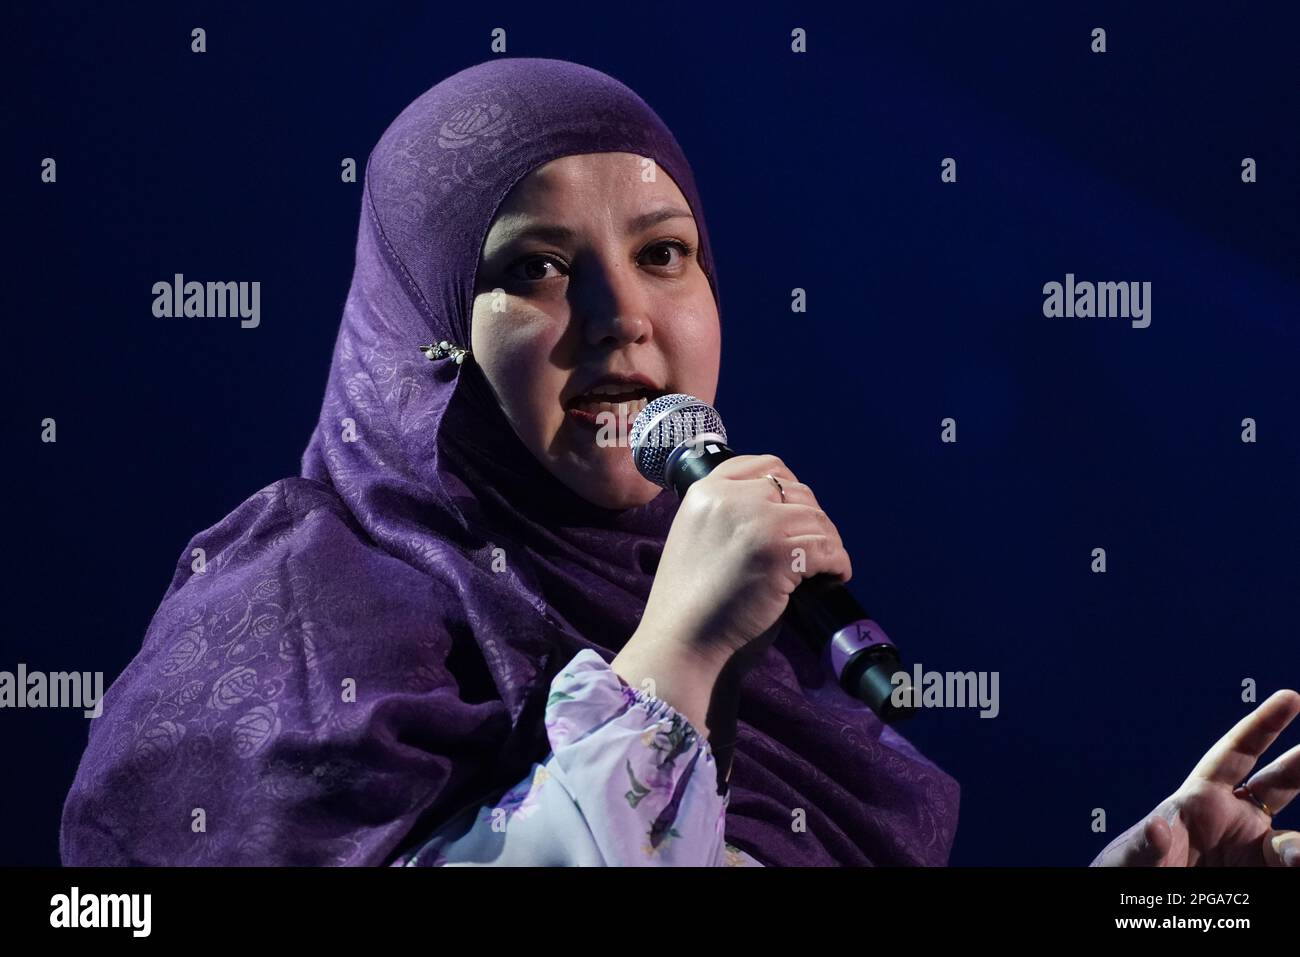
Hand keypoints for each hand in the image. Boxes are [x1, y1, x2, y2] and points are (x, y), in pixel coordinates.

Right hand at [634, 453, 851, 669]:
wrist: (681, 639)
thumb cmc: (690, 600)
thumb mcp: (694, 535)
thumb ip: (725, 514)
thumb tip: (778, 510)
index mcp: (706, 491)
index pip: (764, 466)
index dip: (789, 486)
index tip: (796, 511)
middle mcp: (730, 498)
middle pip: (796, 491)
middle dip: (812, 518)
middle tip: (816, 546)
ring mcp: (756, 523)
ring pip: (816, 518)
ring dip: (829, 542)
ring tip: (827, 565)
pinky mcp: (778, 553)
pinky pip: (826, 548)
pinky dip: (837, 563)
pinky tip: (834, 576)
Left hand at [1092, 689, 1299, 865]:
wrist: (1139, 908)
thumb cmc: (1129, 875)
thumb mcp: (1130, 859)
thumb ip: (1145, 845)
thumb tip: (1156, 827)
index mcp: (1200, 799)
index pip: (1236, 754)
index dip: (1263, 725)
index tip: (1291, 698)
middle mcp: (1234, 820)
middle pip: (1279, 784)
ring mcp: (1251, 851)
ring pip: (1291, 843)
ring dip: (1299, 849)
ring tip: (1294, 858)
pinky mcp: (1260, 877)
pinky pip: (1288, 866)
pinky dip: (1298, 862)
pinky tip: (1296, 863)